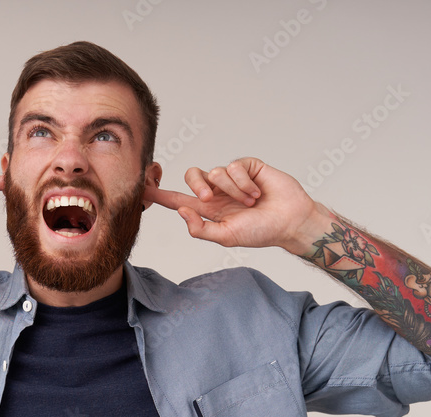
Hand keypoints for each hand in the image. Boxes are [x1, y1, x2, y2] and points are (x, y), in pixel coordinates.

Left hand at [145, 157, 326, 254]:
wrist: (290, 221)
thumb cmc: (261, 232)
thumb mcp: (226, 236)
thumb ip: (200, 228)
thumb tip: (181, 211)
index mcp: (208, 210)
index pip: (178, 200)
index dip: (159, 194)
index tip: (140, 186)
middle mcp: (217, 192)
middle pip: (192, 177)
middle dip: (196, 185)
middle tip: (209, 199)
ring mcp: (232, 178)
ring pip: (215, 172)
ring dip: (232, 190)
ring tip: (250, 203)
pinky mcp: (247, 166)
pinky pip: (234, 166)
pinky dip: (244, 182)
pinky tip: (257, 192)